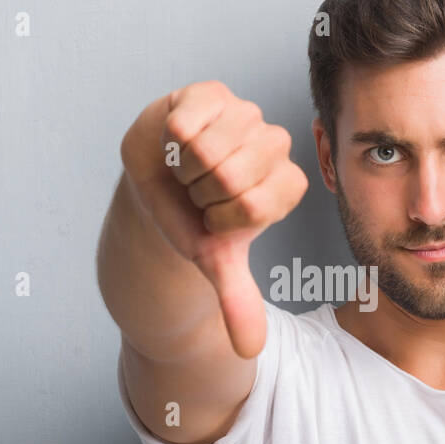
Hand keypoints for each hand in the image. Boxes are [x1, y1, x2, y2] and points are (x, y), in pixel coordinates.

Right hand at [120, 80, 308, 357]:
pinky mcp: (212, 93)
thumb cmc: (193, 219)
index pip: (256, 206)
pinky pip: (187, 122)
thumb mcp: (214, 261)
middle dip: (200, 193)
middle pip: (232, 176)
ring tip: (186, 168)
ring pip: (208, 149)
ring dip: (183, 167)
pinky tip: (176, 141)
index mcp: (286, 185)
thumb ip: (237, 301)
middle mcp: (275, 145)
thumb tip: (249, 350)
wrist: (157, 185)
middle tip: (197, 191)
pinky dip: (170, 140)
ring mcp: (246, 113)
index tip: (214, 217)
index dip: (221, 219)